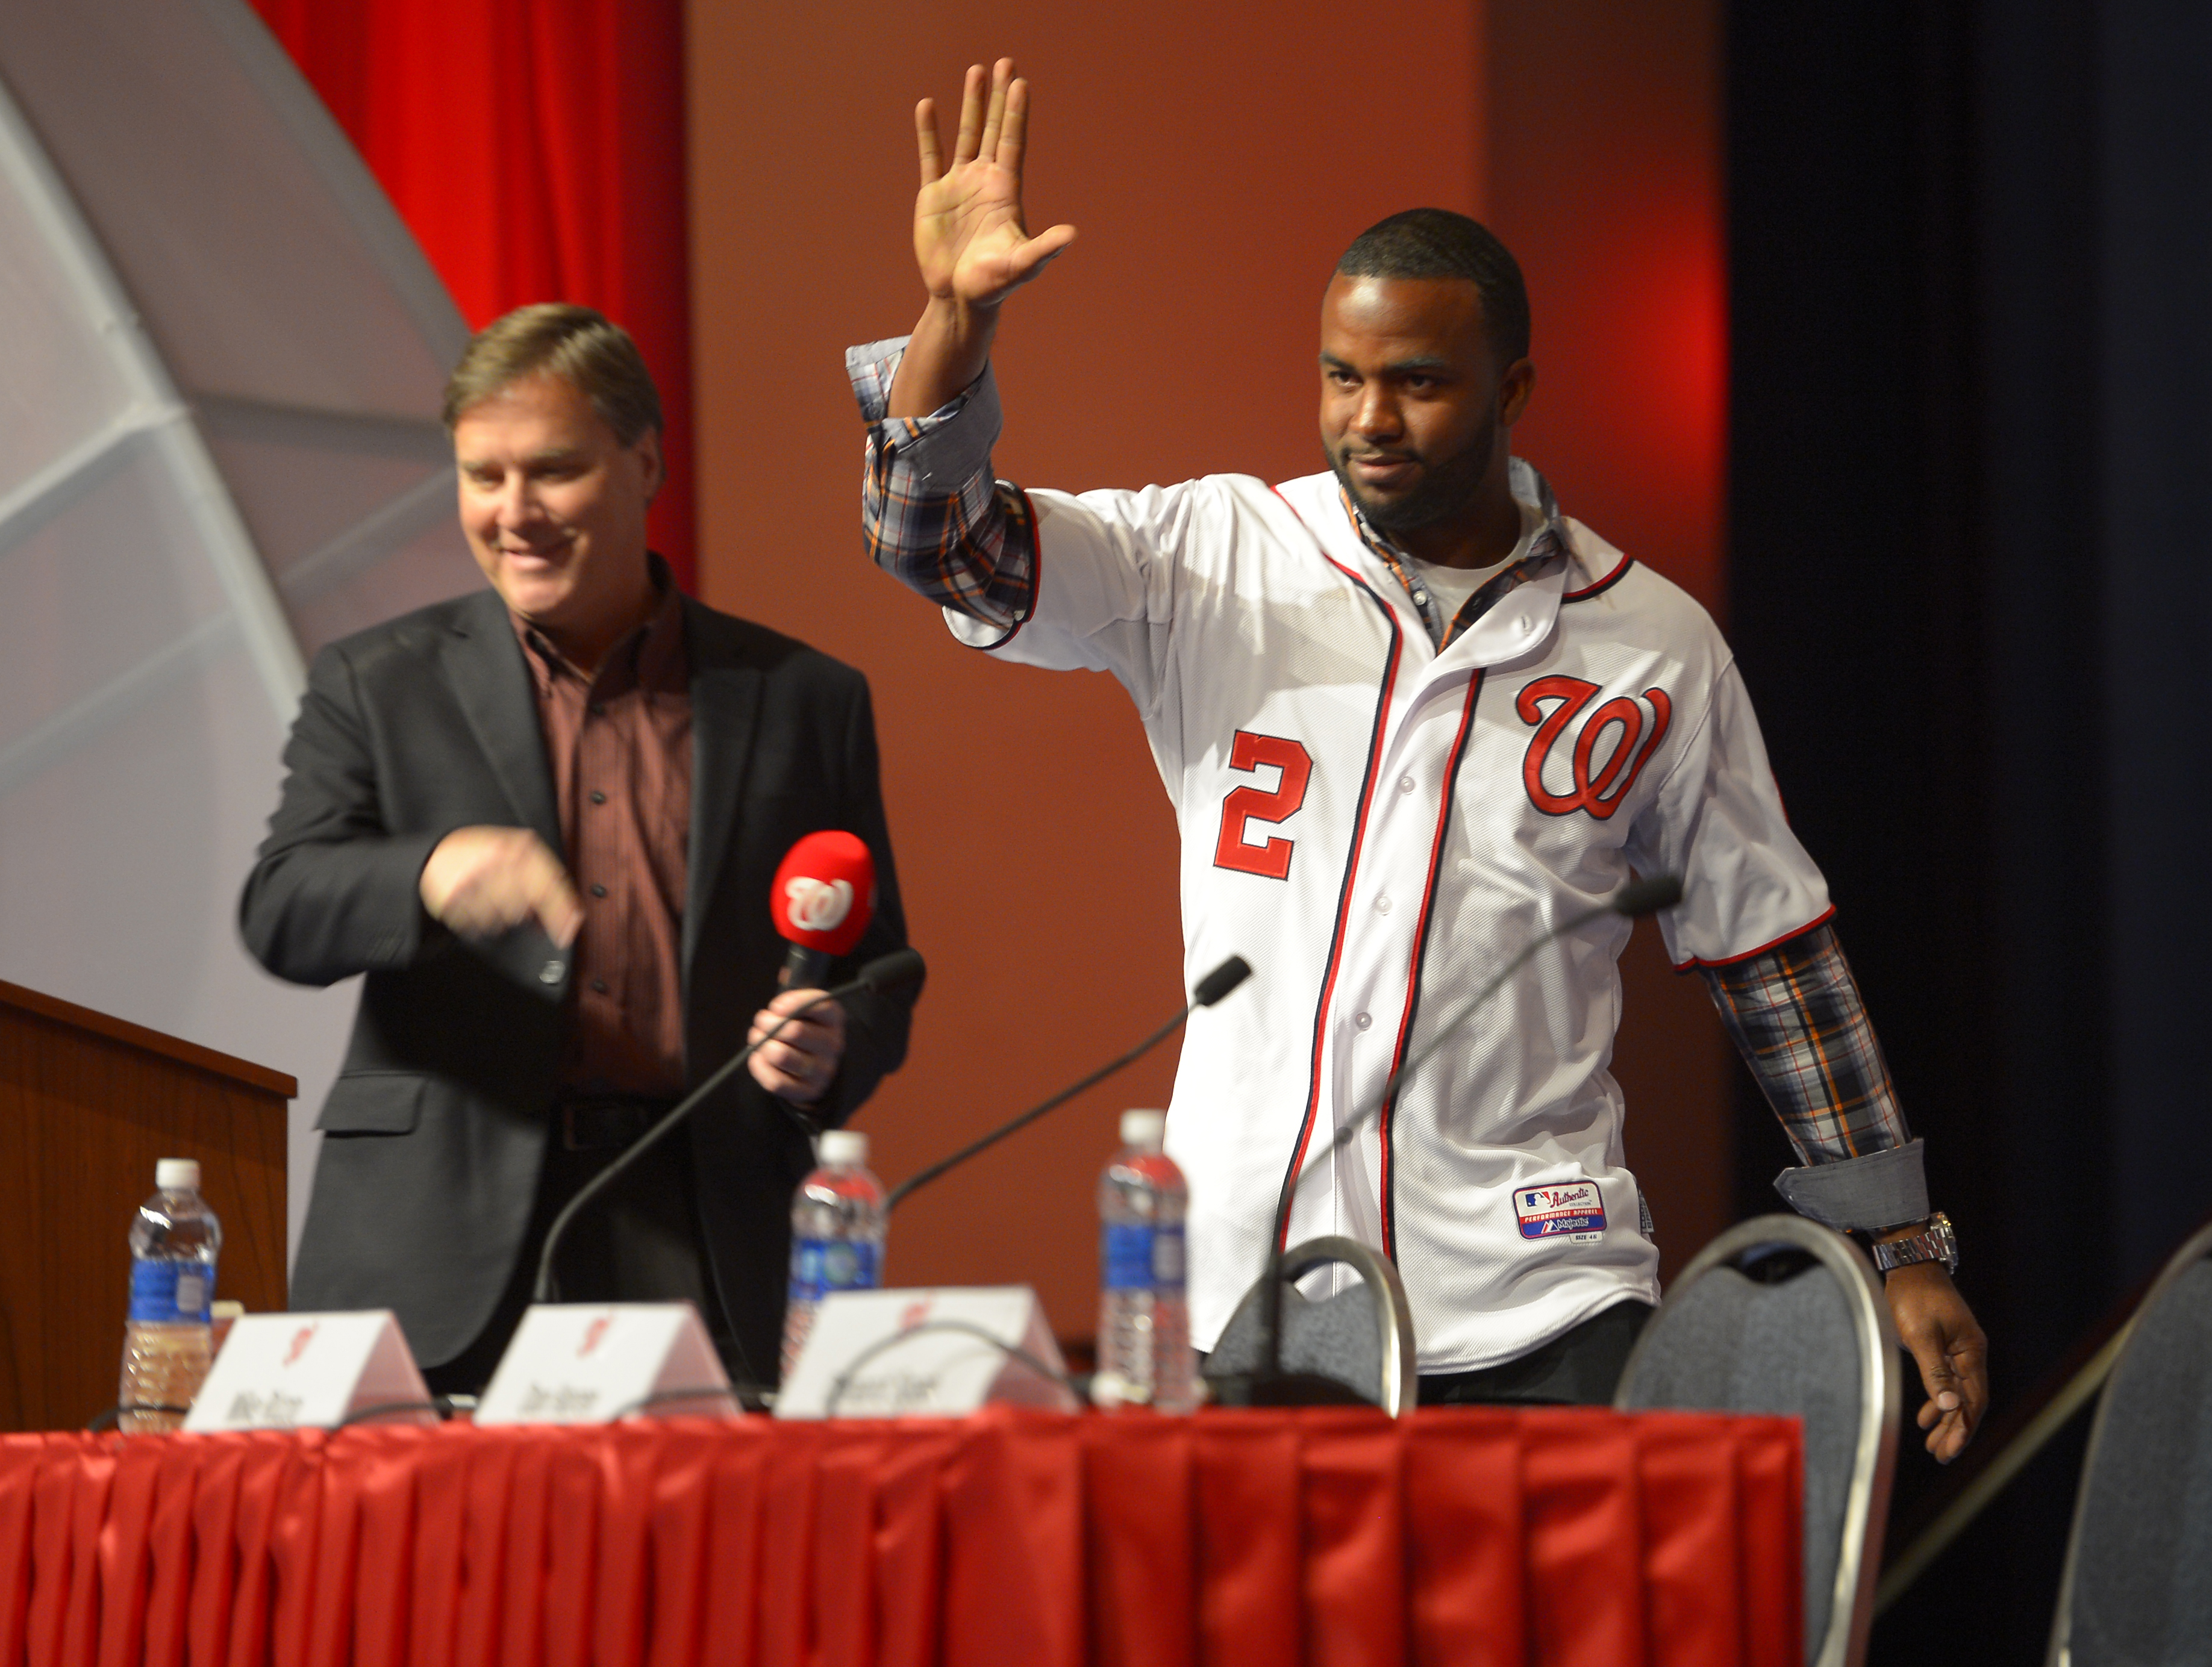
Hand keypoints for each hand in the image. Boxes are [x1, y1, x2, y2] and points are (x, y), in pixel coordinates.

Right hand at [418, 827, 582, 944]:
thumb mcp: (517, 855)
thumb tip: (565, 916)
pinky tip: (475, 904)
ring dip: (501, 915)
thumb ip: (543, 880)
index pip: (550, 883)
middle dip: (526, 912)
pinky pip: (478, 923)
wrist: (436, 851)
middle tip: (518, 907)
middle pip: (526, 903)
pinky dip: (479, 920)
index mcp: (519, 846)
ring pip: (504, 917)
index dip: (562, 911)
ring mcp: (473, 877)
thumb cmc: (482, 855)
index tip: (568, 932)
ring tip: (490, 897)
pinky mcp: (452, 895)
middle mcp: (497, 859)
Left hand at [747, 988, 847, 1104]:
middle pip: (795, 1031)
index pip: (820, 1005)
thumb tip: (778, 1009)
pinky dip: (760, 1067)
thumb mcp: (804, 1008)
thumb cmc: (804, 1028)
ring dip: (762, 1044)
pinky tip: (758, 1057)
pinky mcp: (807, 1091)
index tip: (775, 1006)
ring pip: (782, 1056)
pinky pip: (776, 1081)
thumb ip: (793, 1001)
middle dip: (768, 1024)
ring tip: (757, 1038)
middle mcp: (833, 1045)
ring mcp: (822, 1071)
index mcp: (834, 1019)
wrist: (814, 1064)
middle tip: (760, 1022)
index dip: (792, 1003)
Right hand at [913, 59, 1074, 310]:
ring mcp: (959, 185)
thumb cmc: (995, 283)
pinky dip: (929, 132)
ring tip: (975, 71)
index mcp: (1006, 191)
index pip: (1013, 143)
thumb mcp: (1022, 265)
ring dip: (970, 104)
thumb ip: (1044, 248)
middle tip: (1004, 62)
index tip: (1020, 83)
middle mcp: (984, 180)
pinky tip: (928, 106)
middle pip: (993, 129)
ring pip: (966, 136)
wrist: (960, 297)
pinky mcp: (933, 195)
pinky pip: (930, 157)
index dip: (1015, 114)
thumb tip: (1071, 235)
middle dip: (998, 97)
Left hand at [1883, 1260, 1987, 1461]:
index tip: (1951, 1451)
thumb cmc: (1914, 1297)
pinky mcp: (1944, 1348)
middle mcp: (1971, 1354)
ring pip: (1957, 1394)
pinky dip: (1937, 1401)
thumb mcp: (1921, 1335)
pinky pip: (1946, 1382)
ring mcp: (1958, 1351)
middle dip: (1956, 1431)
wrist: (1910, 1266)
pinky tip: (1924, 1418)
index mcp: (1972, 1352)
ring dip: (1946, 1420)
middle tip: (1941, 1457)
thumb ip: (1934, 1372)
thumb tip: (1949, 1407)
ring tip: (1934, 1446)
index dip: (1964, 1427)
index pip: (1975, 1399)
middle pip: (1969, 1401)